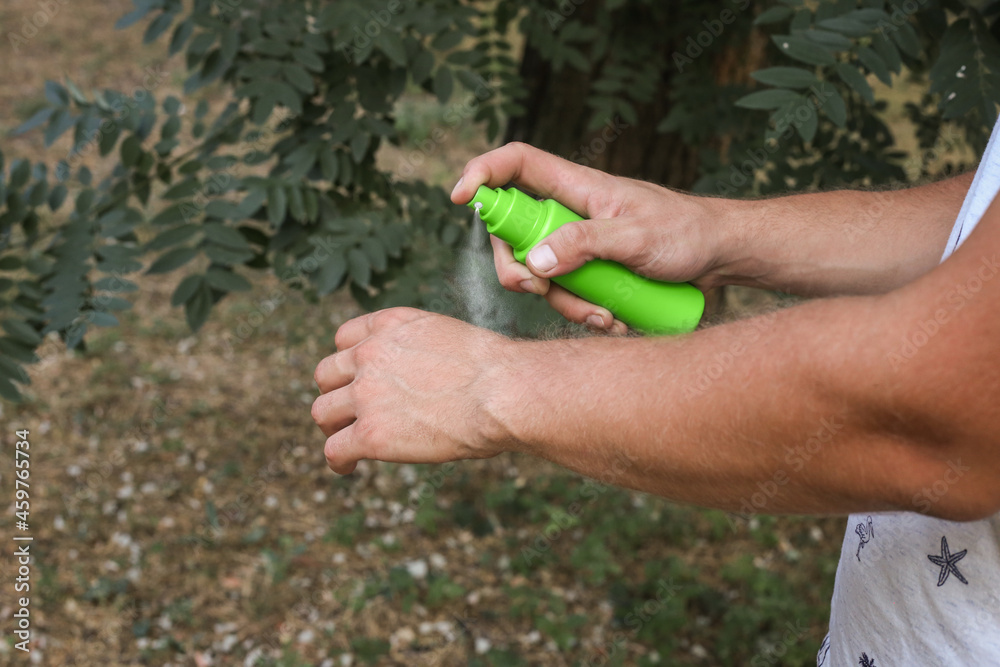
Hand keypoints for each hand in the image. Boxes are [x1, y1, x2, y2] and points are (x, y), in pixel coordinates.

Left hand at [311, 308, 511, 473]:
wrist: (503, 391)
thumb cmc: (494, 370)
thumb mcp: (447, 337)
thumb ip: (420, 350)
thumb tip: (426, 375)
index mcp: (390, 325)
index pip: (344, 337)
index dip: (347, 361)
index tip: (355, 378)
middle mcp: (370, 354)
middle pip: (326, 374)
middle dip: (336, 393)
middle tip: (350, 412)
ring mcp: (366, 394)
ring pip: (323, 412)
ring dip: (334, 427)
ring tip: (347, 441)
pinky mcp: (371, 433)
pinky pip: (334, 449)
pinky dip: (338, 460)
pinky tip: (348, 467)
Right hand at [450, 142, 731, 332]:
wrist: (721, 257)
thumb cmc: (687, 232)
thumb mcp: (637, 237)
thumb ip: (585, 244)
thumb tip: (536, 261)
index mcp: (578, 187)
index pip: (517, 164)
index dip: (483, 173)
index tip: (459, 198)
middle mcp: (570, 213)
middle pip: (513, 233)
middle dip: (518, 268)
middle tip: (538, 289)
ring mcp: (578, 245)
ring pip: (540, 274)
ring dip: (563, 302)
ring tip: (606, 316)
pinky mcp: (591, 272)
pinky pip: (566, 295)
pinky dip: (583, 312)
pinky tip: (615, 321)